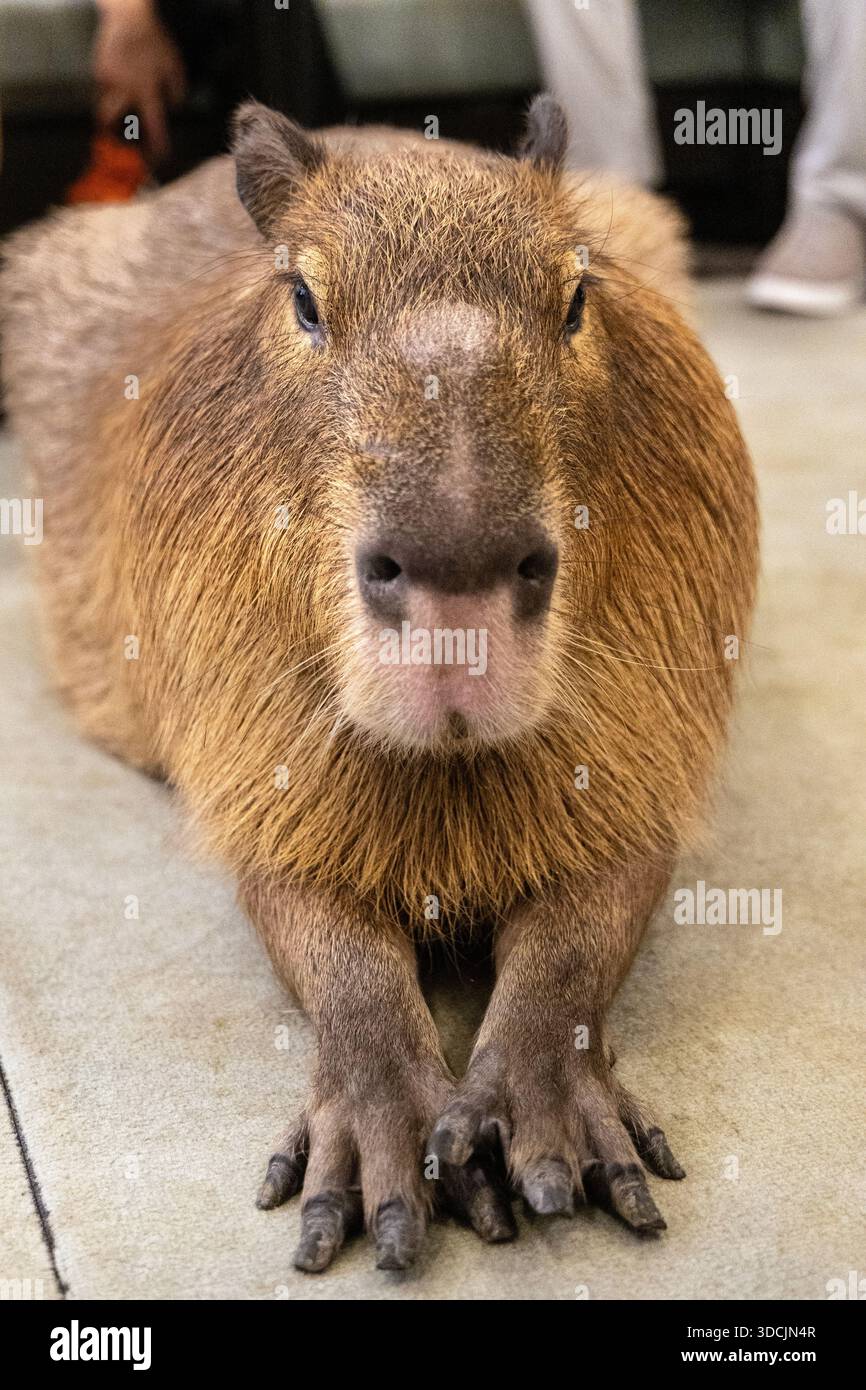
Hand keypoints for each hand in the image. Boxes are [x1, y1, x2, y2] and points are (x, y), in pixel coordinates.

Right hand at [93, 0, 185, 162]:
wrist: (130, 16)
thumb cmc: (155, 41)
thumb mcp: (174, 65)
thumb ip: (176, 90)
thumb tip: (173, 108)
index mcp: (145, 89)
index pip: (153, 124)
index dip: (157, 144)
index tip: (159, 158)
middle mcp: (123, 87)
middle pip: (108, 119)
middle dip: (112, 132)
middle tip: (120, 140)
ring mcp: (106, 78)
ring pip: (102, 105)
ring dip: (108, 115)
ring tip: (115, 120)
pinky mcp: (98, 69)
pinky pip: (101, 89)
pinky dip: (108, 96)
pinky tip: (116, 93)